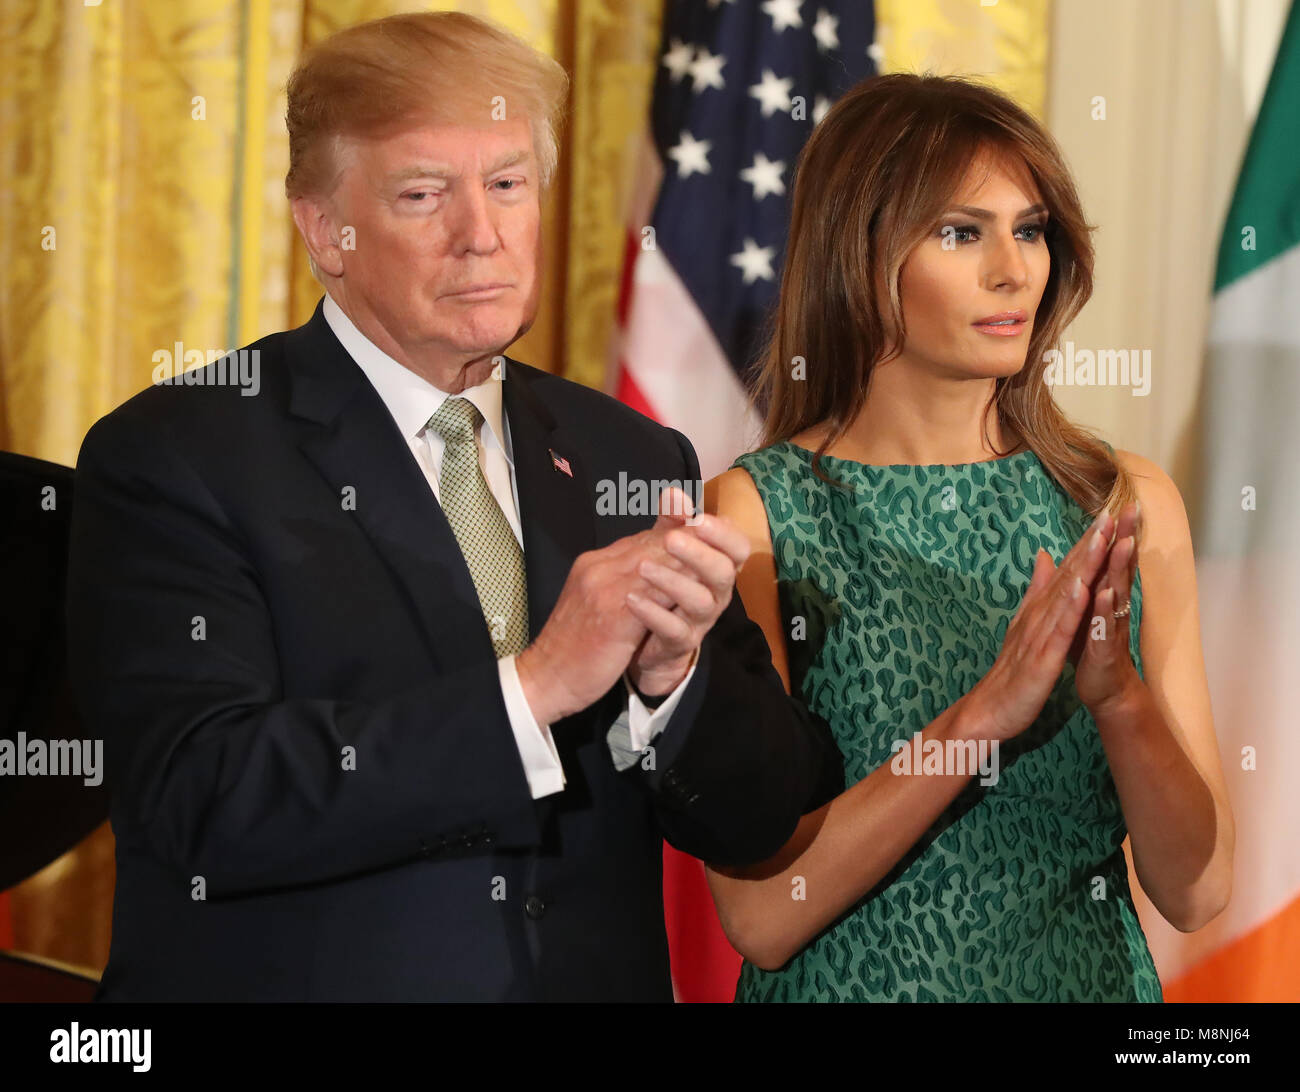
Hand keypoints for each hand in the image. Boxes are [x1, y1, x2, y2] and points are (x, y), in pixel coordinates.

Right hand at [514, 489, 698, 723]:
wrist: (545, 678)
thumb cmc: (574, 645)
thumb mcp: (599, 605)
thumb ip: (625, 582)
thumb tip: (657, 571)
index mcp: (595, 563)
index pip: (643, 540)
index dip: (677, 538)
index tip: (707, 541)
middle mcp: (598, 567)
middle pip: (654, 544)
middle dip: (691, 545)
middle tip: (724, 548)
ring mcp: (603, 588)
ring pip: (657, 564)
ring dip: (690, 565)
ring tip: (721, 569)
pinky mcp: (612, 615)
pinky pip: (654, 596)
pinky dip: (679, 593)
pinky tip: (702, 597)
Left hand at [626, 489, 751, 695]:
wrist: (647, 641)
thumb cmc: (665, 586)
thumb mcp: (669, 552)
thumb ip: (673, 522)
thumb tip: (673, 492)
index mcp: (719, 566)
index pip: (737, 547)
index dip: (723, 532)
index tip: (698, 518)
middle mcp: (716, 593)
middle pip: (723, 572)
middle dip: (699, 554)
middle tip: (670, 539)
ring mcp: (700, 620)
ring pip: (700, 602)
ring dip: (673, 582)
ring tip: (643, 567)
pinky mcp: (679, 643)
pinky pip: (673, 630)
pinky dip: (653, 614)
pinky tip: (632, 599)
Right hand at [956, 509, 1113, 741]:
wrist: (989, 710)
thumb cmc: (1010, 671)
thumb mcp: (1025, 625)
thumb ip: (1037, 590)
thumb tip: (1044, 556)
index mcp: (1040, 610)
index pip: (1066, 571)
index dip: (1086, 543)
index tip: (1107, 515)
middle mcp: (1039, 615)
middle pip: (1068, 574)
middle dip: (1090, 544)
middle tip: (1111, 512)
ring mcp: (1039, 634)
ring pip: (1066, 594)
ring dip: (1083, 565)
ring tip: (1101, 537)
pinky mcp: (1041, 657)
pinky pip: (1059, 630)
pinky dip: (1070, 607)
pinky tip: (1082, 587)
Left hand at [1074, 502, 1143, 716]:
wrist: (1104, 690)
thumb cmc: (1092, 647)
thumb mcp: (1084, 611)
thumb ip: (1085, 582)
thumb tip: (1086, 555)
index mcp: (1104, 596)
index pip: (1111, 559)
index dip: (1115, 532)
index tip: (1120, 502)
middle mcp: (1113, 608)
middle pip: (1120, 568)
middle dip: (1126, 538)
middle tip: (1133, 509)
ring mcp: (1111, 628)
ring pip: (1117, 594)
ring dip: (1120, 569)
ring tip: (1123, 543)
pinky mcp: (1103, 651)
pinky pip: (1104, 629)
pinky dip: (1104, 612)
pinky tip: (1104, 595)